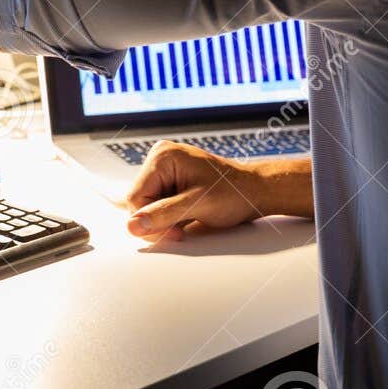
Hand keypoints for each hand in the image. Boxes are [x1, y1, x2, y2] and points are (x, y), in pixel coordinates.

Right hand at [124, 141, 266, 242]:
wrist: (254, 192)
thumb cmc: (233, 193)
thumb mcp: (198, 205)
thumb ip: (163, 214)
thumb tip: (133, 226)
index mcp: (163, 157)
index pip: (136, 197)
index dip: (149, 221)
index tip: (173, 232)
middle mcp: (160, 159)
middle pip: (140, 202)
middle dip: (158, 220)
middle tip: (182, 229)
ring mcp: (165, 170)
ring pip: (148, 206)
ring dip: (165, 220)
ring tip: (189, 219)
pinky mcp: (171, 182)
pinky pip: (158, 205)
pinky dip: (169, 217)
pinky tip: (187, 216)